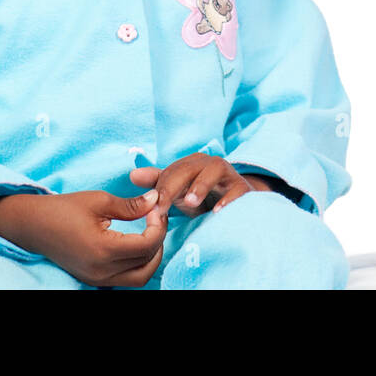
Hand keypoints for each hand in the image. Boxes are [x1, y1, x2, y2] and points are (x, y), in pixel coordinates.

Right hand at [0, 190, 167, 287]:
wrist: (32, 225)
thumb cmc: (63, 209)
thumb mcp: (99, 200)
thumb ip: (131, 205)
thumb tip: (155, 200)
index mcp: (103, 250)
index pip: (147, 245)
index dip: (159, 226)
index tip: (156, 208)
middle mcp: (101, 271)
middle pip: (148, 265)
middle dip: (159, 242)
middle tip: (157, 220)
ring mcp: (96, 279)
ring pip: (139, 278)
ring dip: (151, 258)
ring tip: (149, 233)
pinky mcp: (93, 279)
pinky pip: (126, 278)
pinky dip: (137, 264)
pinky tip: (135, 243)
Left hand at [129, 154, 254, 217]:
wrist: (234, 202)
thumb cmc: (201, 196)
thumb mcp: (179, 191)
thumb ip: (158, 183)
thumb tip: (133, 175)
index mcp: (191, 164)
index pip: (171, 172)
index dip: (160, 189)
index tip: (151, 210)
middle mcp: (208, 164)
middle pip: (189, 168)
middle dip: (174, 187)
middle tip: (162, 208)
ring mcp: (227, 174)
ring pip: (214, 170)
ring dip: (201, 185)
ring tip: (190, 202)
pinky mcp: (242, 188)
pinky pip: (237, 190)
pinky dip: (228, 199)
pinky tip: (218, 212)